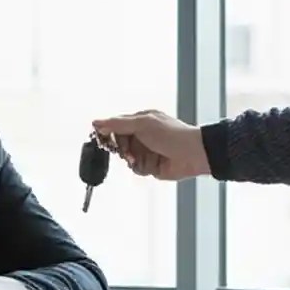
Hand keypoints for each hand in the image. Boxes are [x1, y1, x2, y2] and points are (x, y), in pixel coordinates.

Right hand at [91, 109, 210, 180]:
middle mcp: (142, 135)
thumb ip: (119, 124)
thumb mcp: (143, 124)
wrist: (193, 154)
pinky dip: (141, 168)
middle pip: (119, 144)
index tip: (103, 139)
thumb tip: (97, 122)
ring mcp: (147, 151)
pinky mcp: (151, 166)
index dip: (109, 133)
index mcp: (141, 120)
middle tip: (127, 152)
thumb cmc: (172, 135)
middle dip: (122, 149)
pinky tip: (151, 165)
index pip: (116, 126)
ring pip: (127, 158)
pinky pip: (137, 169)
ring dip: (132, 159)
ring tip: (140, 159)